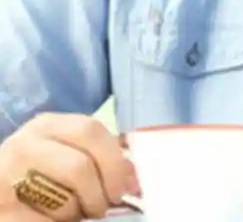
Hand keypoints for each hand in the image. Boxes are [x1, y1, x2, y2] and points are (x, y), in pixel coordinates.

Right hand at [0, 113, 137, 220]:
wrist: (3, 190)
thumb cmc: (42, 172)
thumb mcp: (68, 152)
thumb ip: (100, 156)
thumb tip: (133, 177)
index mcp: (47, 125)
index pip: (91, 131)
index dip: (114, 162)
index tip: (123, 187)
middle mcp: (24, 145)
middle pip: (79, 167)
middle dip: (99, 194)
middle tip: (101, 207)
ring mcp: (6, 176)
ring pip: (63, 200)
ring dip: (77, 213)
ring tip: (74, 212)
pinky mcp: (1, 209)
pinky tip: (53, 219)